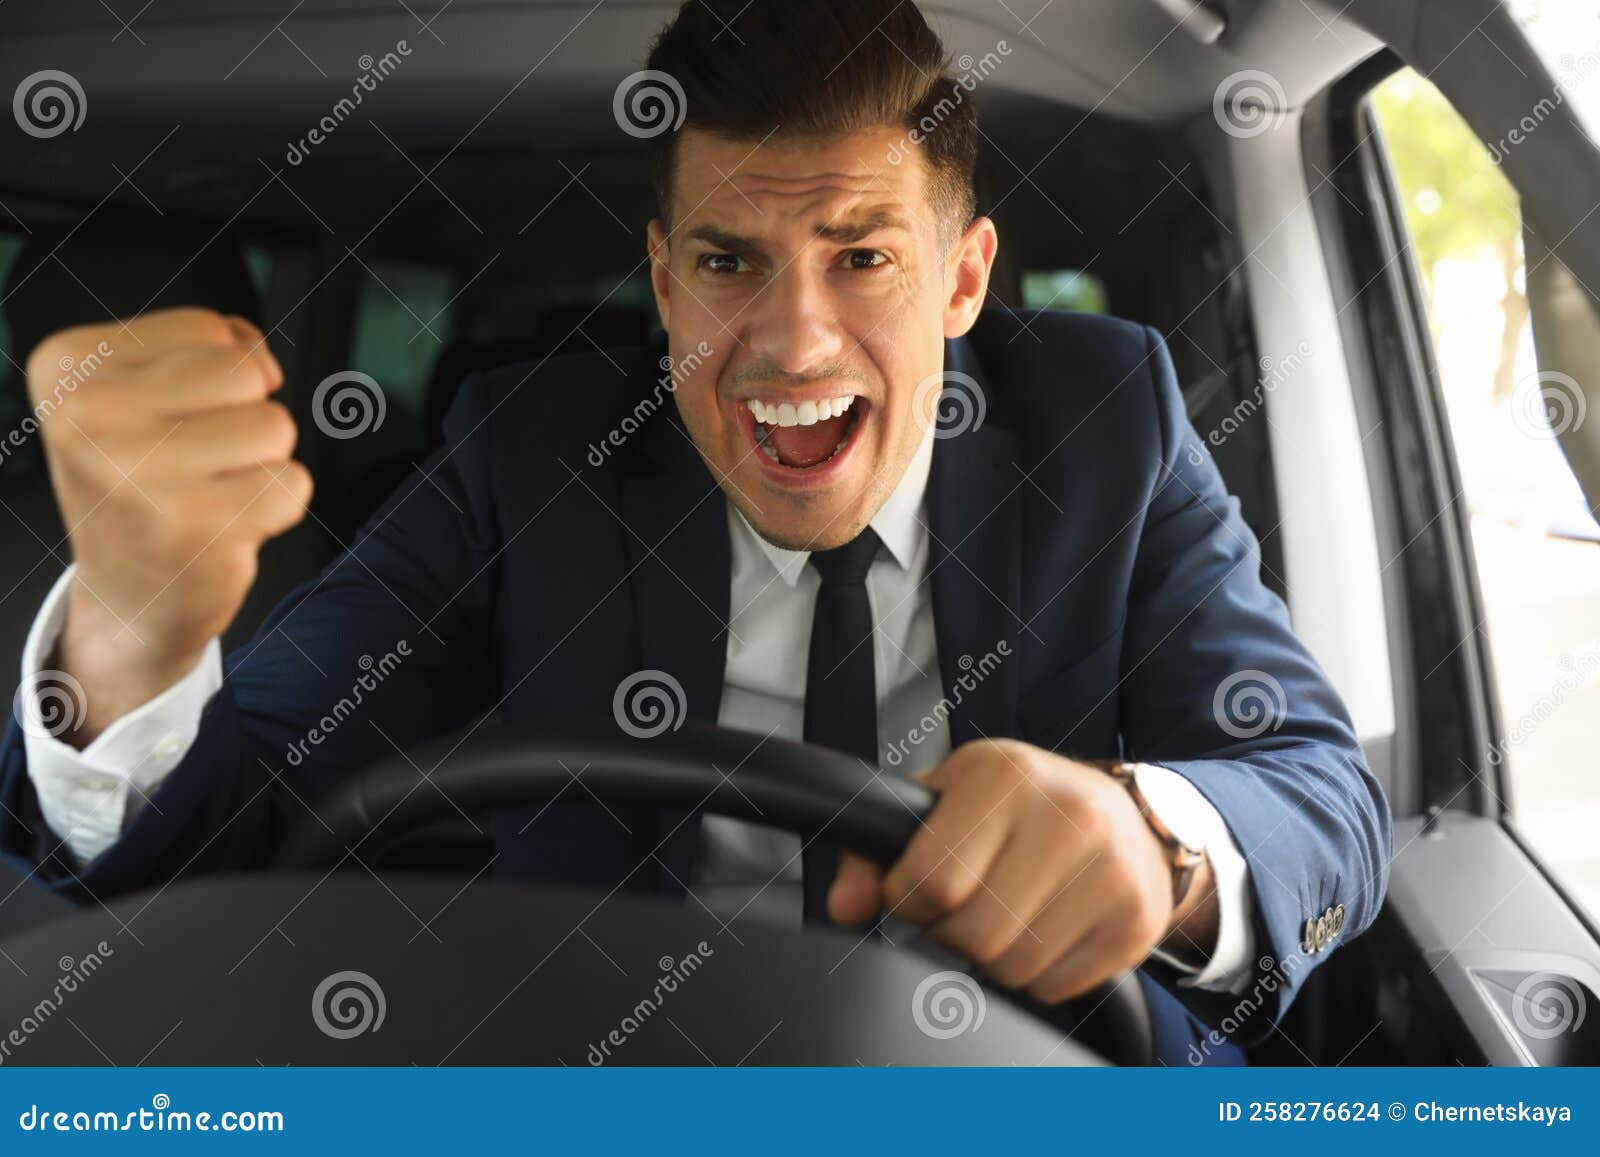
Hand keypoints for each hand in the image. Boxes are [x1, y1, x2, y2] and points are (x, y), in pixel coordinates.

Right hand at [26, 307, 311, 742]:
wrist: (128, 597)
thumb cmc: (146, 484)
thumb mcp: (143, 395)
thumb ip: (204, 348)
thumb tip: (253, 345)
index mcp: (70, 365)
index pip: (207, 327)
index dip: (218, 373)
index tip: (170, 420)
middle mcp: (89, 414)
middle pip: (247, 371)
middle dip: (248, 413)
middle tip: (201, 460)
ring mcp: (139, 472)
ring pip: (276, 426)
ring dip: (262, 462)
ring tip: (211, 492)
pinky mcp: (195, 526)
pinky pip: (292, 483)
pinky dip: (277, 506)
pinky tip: (225, 526)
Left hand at [828, 738, 1217, 1002]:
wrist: (1131, 817)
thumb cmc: (1022, 806)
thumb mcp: (947, 801)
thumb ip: (878, 849)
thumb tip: (843, 907)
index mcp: (1006, 775)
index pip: (933, 880)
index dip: (908, 900)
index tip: (917, 890)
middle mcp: (1067, 816)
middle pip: (973, 934)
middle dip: (950, 932)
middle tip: (963, 905)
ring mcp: (1110, 870)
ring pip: (1012, 968)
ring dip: (992, 958)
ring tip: (1007, 913)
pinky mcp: (1134, 921)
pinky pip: (1054, 987)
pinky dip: (1037, 975)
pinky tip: (1046, 929)